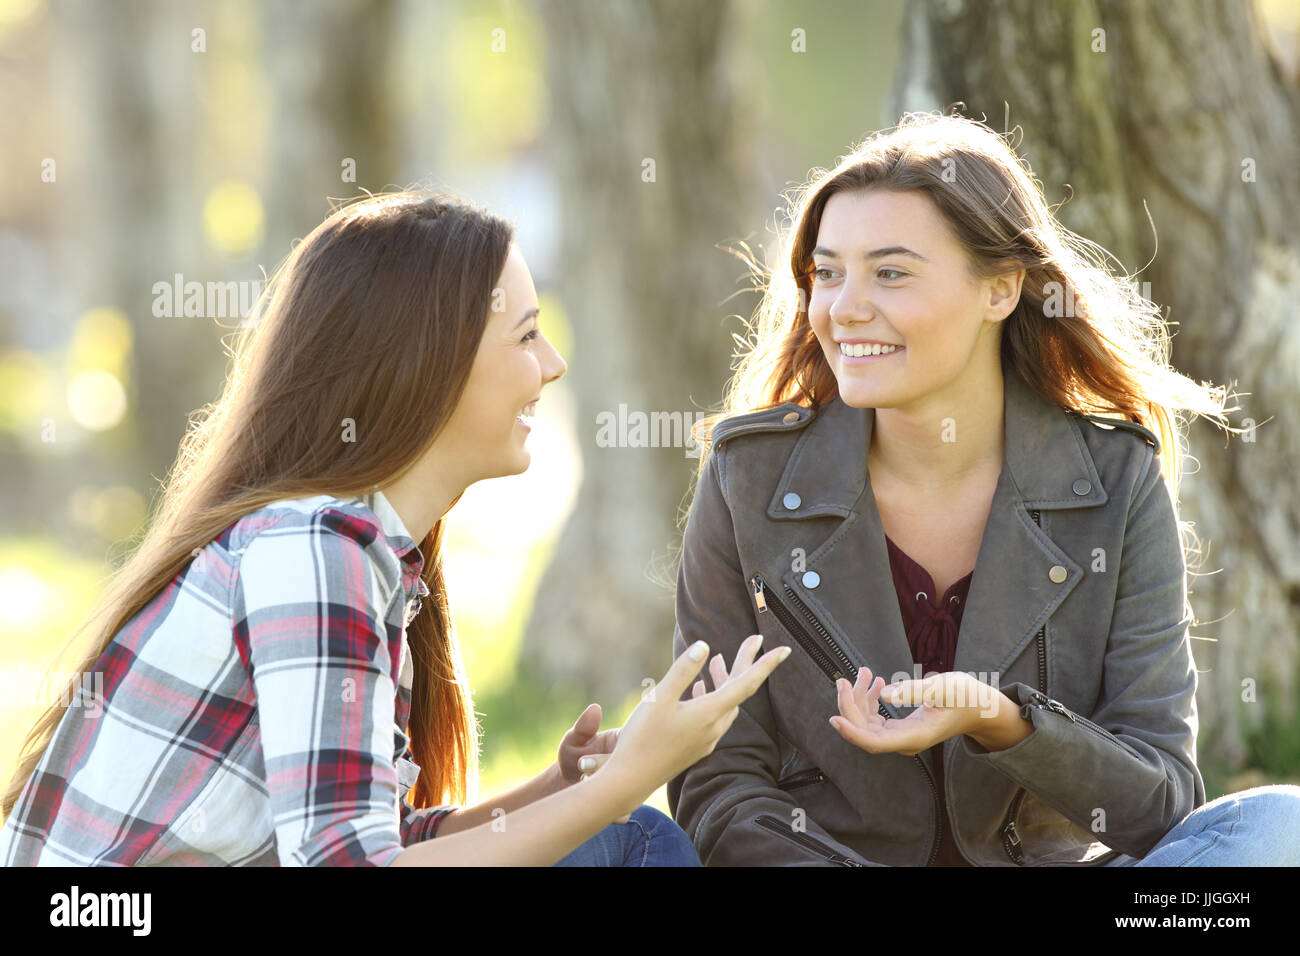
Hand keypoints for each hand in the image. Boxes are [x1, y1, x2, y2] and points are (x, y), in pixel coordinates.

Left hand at [557, 703, 629, 822]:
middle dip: (606, 771)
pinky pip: (625, 812)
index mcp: (627, 740)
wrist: (564, 786)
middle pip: (635, 767)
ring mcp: (633, 786)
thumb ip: (584, 726)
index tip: (585, 760)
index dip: (612, 751)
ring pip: (632, 791)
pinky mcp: (625, 807)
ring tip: (583, 785)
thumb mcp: (574, 739)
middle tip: (582, 771)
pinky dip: (606, 808)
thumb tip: (595, 708)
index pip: (634, 741)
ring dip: (606, 790)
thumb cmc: (571, 756)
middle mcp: (635, 763)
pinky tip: (588, 800)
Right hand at [602, 634, 790, 817]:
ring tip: (718, 660)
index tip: (785, 649)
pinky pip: (714, 717)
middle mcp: (714, 727)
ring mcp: (706, 739)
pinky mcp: (696, 747)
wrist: (631, 780)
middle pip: (738, 690)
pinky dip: (712, 697)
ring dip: (725, 680)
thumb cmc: (643, 737)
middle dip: (745, 664)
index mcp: (710, 713)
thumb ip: (683, 670)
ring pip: (725, 704)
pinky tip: (698, 689)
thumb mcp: (659, 698)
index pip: (746, 684)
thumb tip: (705, 646)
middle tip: (753, 639)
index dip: (766, 664)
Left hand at [829, 668, 1001, 755]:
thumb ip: (915, 691)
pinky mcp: (900, 728)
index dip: (852, 732)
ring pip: (868, 722)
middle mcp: (904, 741)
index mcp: (915, 736)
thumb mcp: (943, 688)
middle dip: (850, 705)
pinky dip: (870, 700)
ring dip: (860, 699)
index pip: (874, 742)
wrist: (979, 708)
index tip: (834, 719)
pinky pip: (876, 718)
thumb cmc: (965, 697)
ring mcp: (901, 736)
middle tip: (845, 679)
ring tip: (865, 673)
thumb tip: (887, 694)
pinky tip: (876, 683)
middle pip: (865, 730)